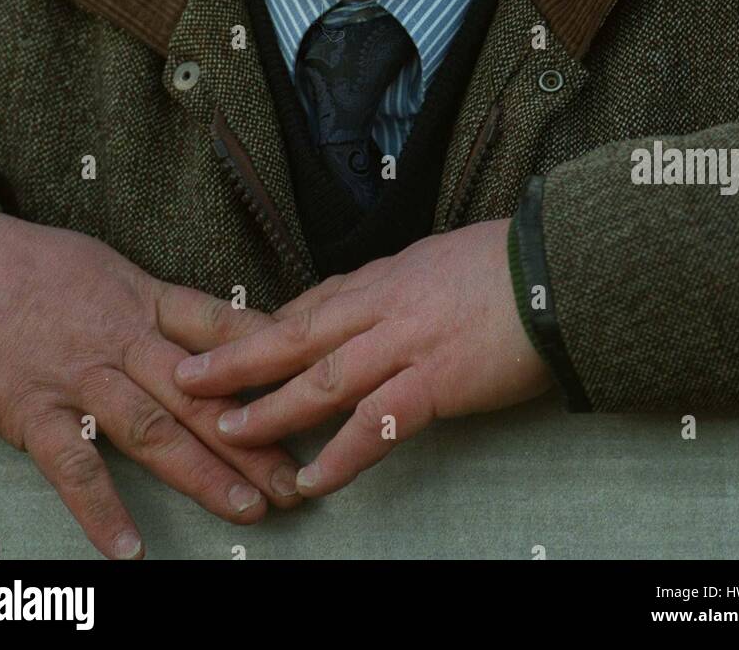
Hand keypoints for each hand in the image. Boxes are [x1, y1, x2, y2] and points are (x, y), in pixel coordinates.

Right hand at [0, 213, 302, 558]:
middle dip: (255, 438)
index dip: (272, 360)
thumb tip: (210, 333)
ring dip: (204, 471)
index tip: (314, 386)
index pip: (224, 328)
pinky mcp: (34, 411)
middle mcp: (123, 342)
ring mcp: (81, 378)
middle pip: (202, 394)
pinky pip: (74, 467)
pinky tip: (130, 548)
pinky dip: (101, 509)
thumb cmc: (37, 265)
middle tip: (298, 478)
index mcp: (146, 302)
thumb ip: (159, 306)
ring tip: (249, 506)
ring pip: (154, 430)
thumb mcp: (111, 269)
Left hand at [174, 218, 552, 495]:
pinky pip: (376, 424)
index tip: (222, 342)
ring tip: (227, 433)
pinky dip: (341, 454)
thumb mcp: (438, 257)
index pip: (310, 303)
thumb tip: (377, 294)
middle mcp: (382, 306)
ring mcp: (404, 343)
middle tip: (184, 378)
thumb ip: (401, 282)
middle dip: (236, 359)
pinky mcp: (433, 381)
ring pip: (320, 378)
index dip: (261, 325)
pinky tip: (313, 480)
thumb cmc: (506, 262)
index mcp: (384, 276)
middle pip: (293, 334)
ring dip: (270, 409)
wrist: (555, 268)